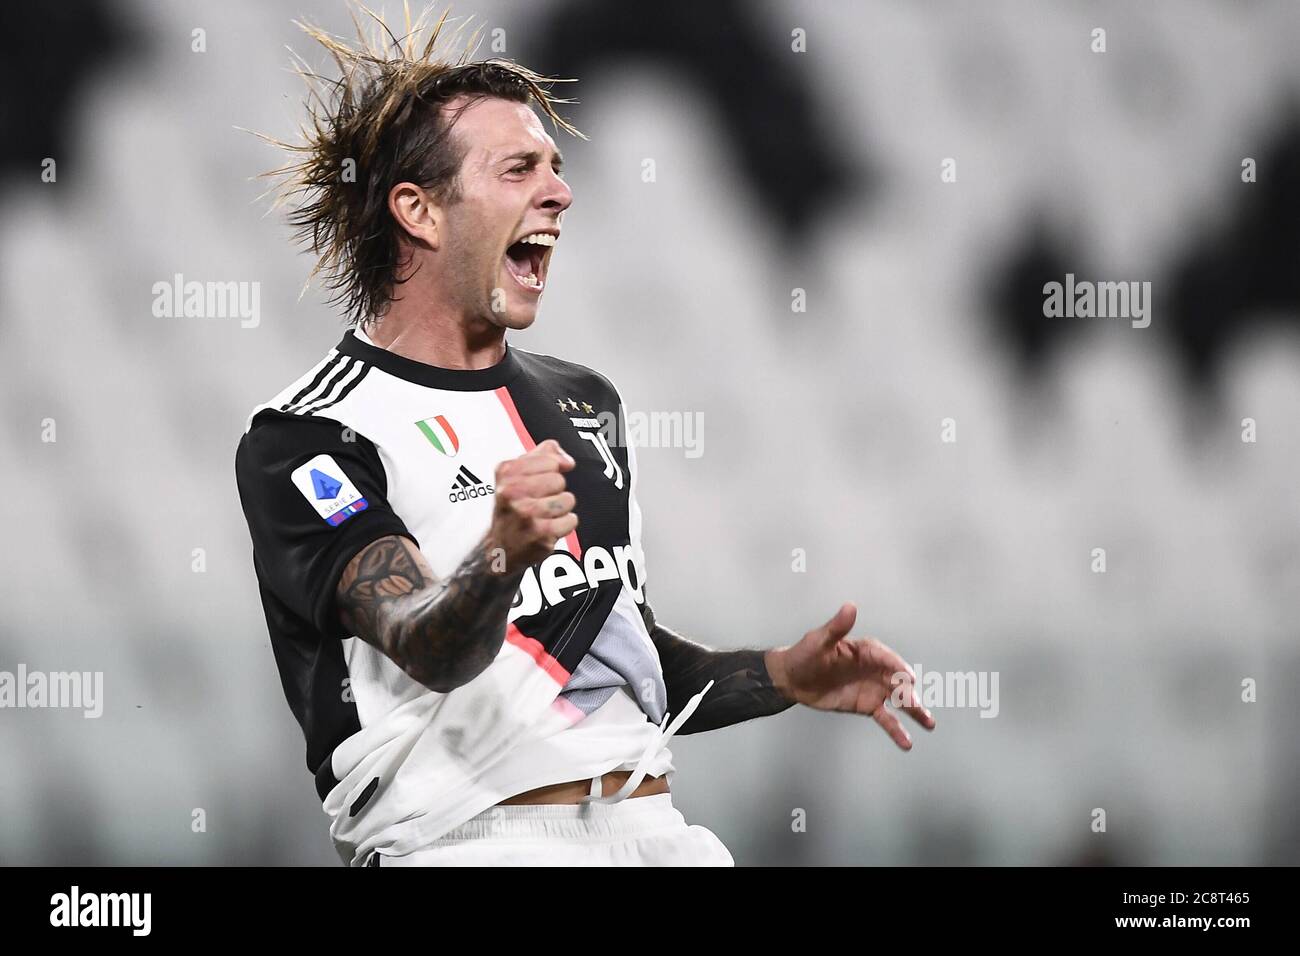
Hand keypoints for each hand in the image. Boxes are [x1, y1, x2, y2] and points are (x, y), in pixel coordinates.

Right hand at [486, 439, 577, 569]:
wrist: (500, 548)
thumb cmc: (511, 510)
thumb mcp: (517, 476)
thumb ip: (542, 456)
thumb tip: (566, 460)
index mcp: (506, 473)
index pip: (550, 460)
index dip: (553, 469)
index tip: (544, 477)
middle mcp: (512, 493)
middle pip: (559, 480)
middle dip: (555, 491)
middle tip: (539, 501)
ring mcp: (525, 514)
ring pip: (567, 500)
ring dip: (560, 509)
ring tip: (544, 515)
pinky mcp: (539, 533)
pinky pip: (571, 520)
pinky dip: (564, 525)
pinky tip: (548, 527)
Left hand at [765, 603, 935, 749]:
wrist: (792, 680)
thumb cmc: (805, 655)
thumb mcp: (819, 641)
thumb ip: (837, 627)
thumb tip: (850, 606)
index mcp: (867, 650)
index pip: (887, 658)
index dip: (897, 667)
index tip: (908, 678)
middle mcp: (875, 668)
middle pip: (897, 681)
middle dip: (909, 693)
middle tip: (916, 705)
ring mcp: (874, 688)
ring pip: (899, 700)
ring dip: (915, 711)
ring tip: (929, 723)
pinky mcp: (868, 705)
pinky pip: (886, 718)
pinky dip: (896, 730)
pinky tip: (907, 742)